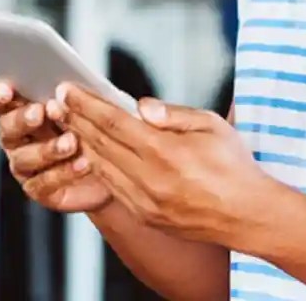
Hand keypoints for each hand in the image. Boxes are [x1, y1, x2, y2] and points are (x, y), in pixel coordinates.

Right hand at [0, 80, 112, 212]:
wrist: (116, 166)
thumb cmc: (98, 127)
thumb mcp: (90, 103)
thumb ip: (74, 92)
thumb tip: (69, 84)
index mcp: (23, 107)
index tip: (6, 91)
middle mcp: (18, 136)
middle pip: (5, 127)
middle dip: (21, 119)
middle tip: (39, 113)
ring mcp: (26, 164)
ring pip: (23, 157)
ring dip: (46, 149)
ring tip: (71, 143)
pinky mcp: (39, 189)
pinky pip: (42, 183)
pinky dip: (63, 173)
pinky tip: (83, 163)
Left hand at [47, 83, 279, 243]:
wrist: (247, 214)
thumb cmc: (235, 167)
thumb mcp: (212, 126)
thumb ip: (174, 114)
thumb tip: (141, 105)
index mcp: (165, 152)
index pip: (114, 123)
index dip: (87, 105)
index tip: (69, 90)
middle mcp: (150, 178)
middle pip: (101, 143)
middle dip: (76, 119)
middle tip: (58, 101)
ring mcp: (145, 201)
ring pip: (102, 166)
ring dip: (81, 142)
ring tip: (68, 123)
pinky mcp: (146, 215)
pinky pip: (113, 187)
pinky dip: (98, 167)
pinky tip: (91, 153)